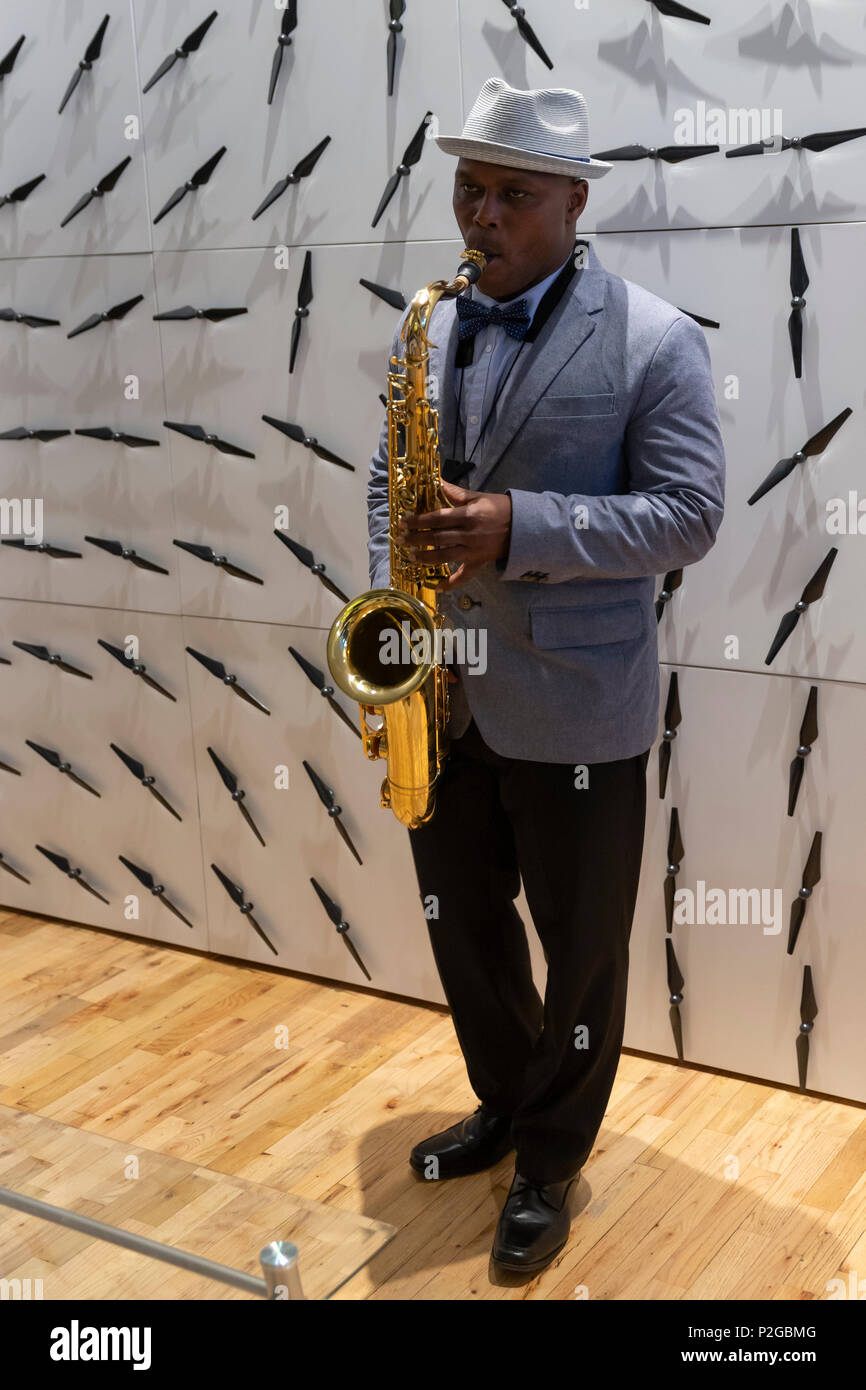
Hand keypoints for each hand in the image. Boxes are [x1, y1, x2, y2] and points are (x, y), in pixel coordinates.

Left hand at [395, 480, 511, 590]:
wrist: (524, 526)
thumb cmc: (500, 508)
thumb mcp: (478, 496)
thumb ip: (455, 492)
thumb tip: (436, 480)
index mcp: (468, 516)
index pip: (437, 518)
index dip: (419, 521)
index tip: (403, 522)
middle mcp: (469, 535)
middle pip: (437, 538)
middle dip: (417, 539)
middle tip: (400, 540)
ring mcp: (474, 551)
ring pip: (445, 556)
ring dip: (426, 557)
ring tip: (411, 556)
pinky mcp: (479, 562)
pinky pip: (464, 576)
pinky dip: (451, 583)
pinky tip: (437, 588)